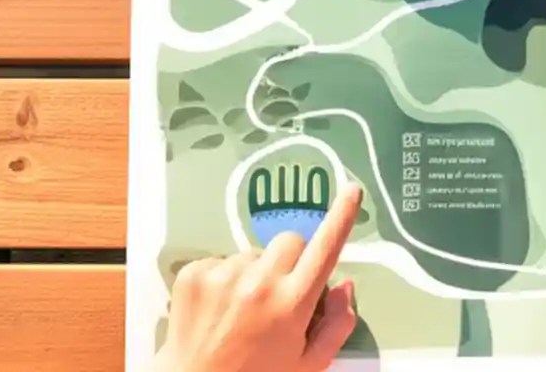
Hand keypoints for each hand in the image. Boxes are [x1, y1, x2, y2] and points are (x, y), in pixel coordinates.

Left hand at [153, 185, 363, 371]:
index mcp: (292, 304)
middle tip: (281, 293)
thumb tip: (345, 285)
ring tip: (242, 309)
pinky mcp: (194, 273)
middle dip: (293, 261)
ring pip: (254, 252)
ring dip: (255, 272)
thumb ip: (336, 326)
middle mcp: (259, 282)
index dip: (341, 217)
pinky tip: (219, 307)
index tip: (351, 190)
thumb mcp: (309, 365)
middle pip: (290, 241)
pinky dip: (224, 278)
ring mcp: (223, 275)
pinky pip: (221, 260)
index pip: (325, 249)